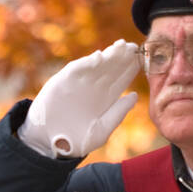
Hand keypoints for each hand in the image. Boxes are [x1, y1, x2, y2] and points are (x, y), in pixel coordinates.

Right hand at [17, 40, 139, 158]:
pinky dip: (86, 63)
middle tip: (134, 47)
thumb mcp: (101, 130)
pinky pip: (76, 69)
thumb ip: (117, 114)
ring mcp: (78, 83)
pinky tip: (99, 57)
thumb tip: (135, 96)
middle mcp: (93, 88)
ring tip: (121, 47)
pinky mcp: (62, 82)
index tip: (143, 59)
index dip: (131, 69)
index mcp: (104, 98)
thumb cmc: (76, 142)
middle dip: (122, 57)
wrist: (49, 145)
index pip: (121, 79)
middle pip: (111, 68)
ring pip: (96, 65)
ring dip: (108, 55)